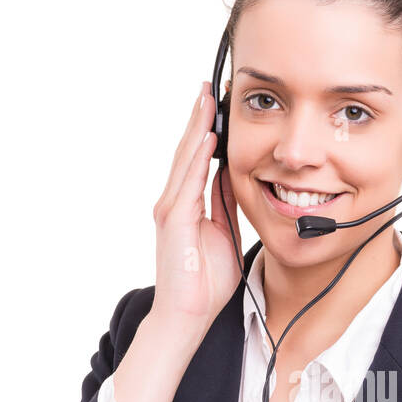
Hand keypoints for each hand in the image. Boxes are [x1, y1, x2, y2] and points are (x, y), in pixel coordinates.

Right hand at [151, 82, 243, 330]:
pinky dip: (198, 157)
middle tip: (210, 87)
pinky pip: (189, 181)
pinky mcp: (175, 220)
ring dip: (198, 127)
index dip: (206, 131)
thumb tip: (230, 177)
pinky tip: (208, 137)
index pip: (196, 159)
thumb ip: (224, 205)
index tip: (216, 105)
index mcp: (186, 205)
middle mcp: (173, 202)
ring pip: (186, 159)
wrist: (187, 315)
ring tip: (207, 98)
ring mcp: (171, 209)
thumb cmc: (204, 284)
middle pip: (188, 151)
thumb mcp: (224, 234)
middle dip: (200, 118)